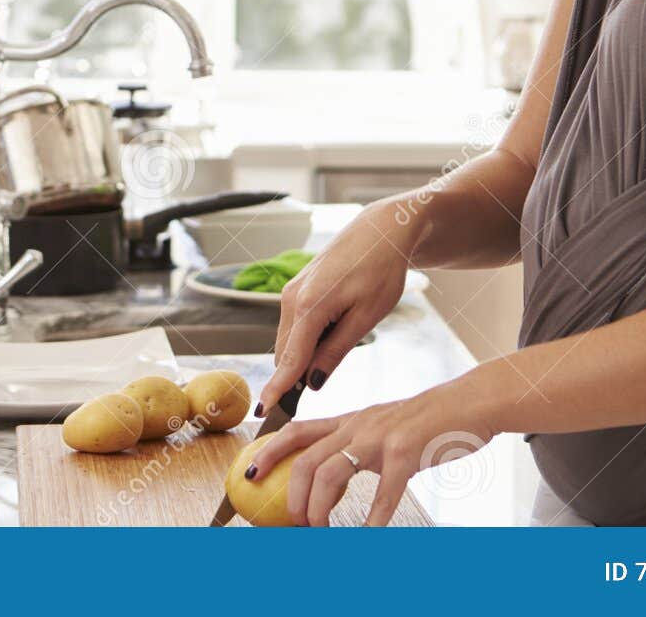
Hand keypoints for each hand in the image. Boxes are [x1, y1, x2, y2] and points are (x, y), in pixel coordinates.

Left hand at [244, 387, 496, 525]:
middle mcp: (359, 425)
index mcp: (351, 419)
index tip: (248, 473)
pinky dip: (372, 520)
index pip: (297, 430)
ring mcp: (381, 437)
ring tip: (320, 531)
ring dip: (319, 509)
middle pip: (306, 458)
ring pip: (331, 473)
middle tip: (292, 521)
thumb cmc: (430, 423)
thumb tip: (335, 478)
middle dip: (291, 494)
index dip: (268, 451)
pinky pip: (383, 492)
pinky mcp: (407, 451)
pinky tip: (368, 538)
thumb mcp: (385, 428)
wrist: (470, 403)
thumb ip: (361, 447)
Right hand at [255, 198, 417, 414]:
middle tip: (300, 407)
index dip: (278, 390)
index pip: (289, 359)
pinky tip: (324, 343)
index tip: (264, 414)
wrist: (381, 231)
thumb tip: (312, 383)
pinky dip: (302, 343)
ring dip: (298, 360)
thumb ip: (336, 351)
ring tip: (322, 369)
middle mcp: (292, 298)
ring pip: (287, 341)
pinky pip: (293, 326)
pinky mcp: (297, 289)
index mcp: (310, 306)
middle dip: (289, 380)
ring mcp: (291, 292)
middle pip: (285, 353)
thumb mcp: (367, 317)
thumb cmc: (381, 270)